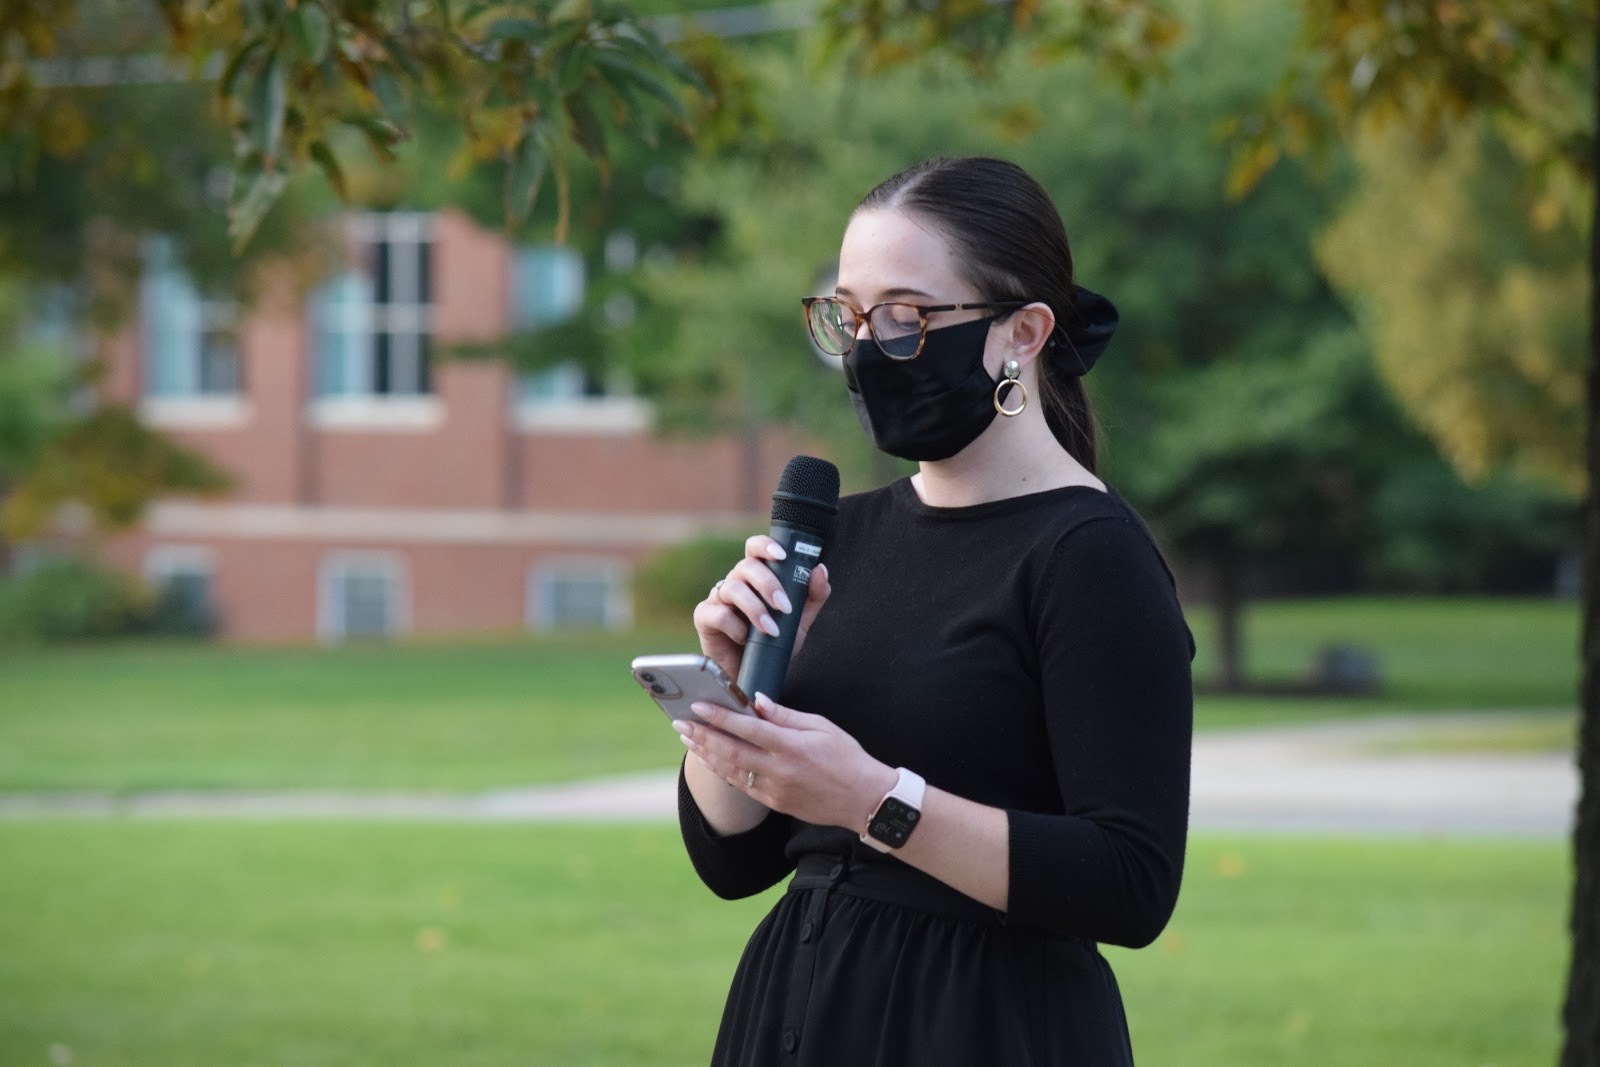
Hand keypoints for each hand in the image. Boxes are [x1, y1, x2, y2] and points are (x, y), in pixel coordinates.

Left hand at [674, 693, 896, 835]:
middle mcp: (779, 770)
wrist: (864, 799)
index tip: (698, 706)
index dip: (719, 717)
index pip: (747, 728)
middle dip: (702, 736)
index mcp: (791, 747)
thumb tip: (757, 701)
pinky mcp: (775, 803)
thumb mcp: (821, 727)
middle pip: (730, 751)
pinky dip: (723, 772)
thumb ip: (786, 715)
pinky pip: (741, 786)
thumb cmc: (846, 757)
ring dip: (706, 754)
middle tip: (680, 723)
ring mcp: (775, 790)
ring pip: (731, 771)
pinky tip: (711, 760)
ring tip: (688, 739)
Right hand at [693, 535, 830, 682]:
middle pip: (746, 566)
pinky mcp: (704, 618)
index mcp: (756, 576)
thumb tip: (820, 570)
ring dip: (755, 608)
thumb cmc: (774, 642)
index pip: (755, 548)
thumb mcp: (800, 620)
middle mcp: (736, 581)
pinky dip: (735, 626)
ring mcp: (718, 598)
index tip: (782, 555)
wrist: (755, 676)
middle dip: (768, 584)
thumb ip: (813, 596)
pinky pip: (718, 614)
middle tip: (785, 606)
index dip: (765, 545)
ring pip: (732, 588)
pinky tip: (745, 638)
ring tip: (771, 629)